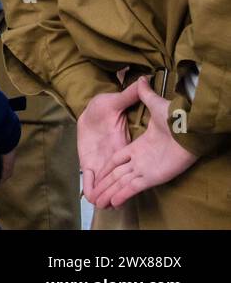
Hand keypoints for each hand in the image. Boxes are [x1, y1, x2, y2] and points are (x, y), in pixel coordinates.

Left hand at [78, 79, 143, 202]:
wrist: (85, 109)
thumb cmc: (102, 106)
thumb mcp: (115, 101)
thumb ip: (129, 94)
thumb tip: (143, 80)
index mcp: (123, 145)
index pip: (130, 163)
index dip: (135, 175)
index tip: (138, 186)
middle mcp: (114, 156)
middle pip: (118, 177)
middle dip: (118, 189)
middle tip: (117, 204)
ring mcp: (101, 160)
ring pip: (105, 180)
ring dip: (105, 191)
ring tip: (104, 205)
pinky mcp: (88, 161)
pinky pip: (89, 177)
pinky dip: (89, 186)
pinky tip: (90, 197)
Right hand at [92, 78, 197, 208]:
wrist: (188, 127)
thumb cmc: (175, 117)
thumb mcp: (156, 104)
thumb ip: (145, 96)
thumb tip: (142, 79)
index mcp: (139, 147)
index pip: (118, 159)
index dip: (107, 167)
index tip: (96, 172)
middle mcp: (140, 160)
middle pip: (117, 175)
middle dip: (105, 184)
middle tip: (93, 195)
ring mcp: (146, 169)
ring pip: (122, 184)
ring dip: (110, 192)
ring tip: (98, 203)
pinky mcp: (152, 177)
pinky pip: (132, 188)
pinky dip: (122, 195)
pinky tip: (112, 201)